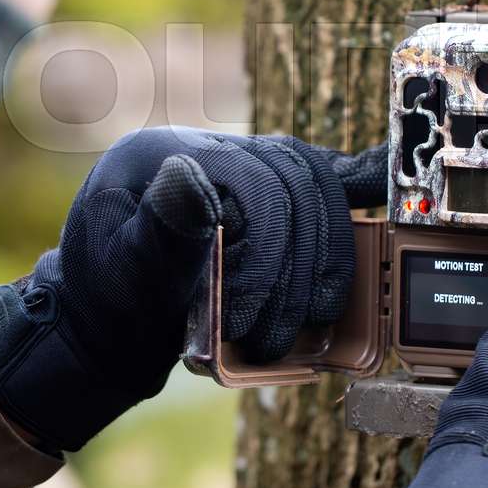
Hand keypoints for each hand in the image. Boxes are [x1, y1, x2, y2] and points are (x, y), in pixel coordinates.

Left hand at [0, 128, 386, 452]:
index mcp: (162, 153)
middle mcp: (205, 148)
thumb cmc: (108, 306)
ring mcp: (236, 165)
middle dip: (295, 269)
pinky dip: (356, 181)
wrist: (104, 326)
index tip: (247, 325)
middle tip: (271, 339)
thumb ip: (160, 227)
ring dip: (325, 256)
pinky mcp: (260, 192)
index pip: (249, 184)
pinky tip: (383, 187)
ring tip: (306, 322)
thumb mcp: (120, 274)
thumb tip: (192, 173)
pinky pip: (318, 175)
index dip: (265, 259)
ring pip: (314, 185)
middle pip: (292, 183)